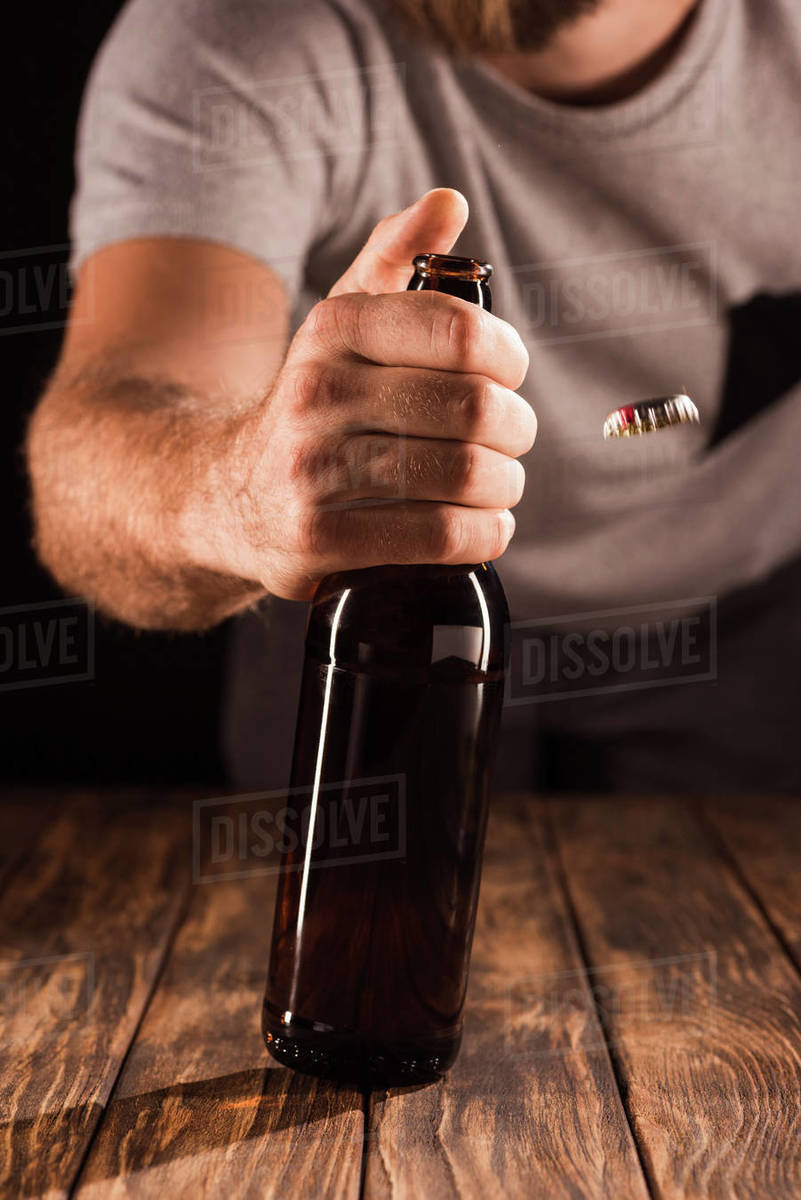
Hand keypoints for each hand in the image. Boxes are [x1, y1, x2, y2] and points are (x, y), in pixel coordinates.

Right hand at [226, 188, 535, 599]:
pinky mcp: (320, 541)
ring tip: (499, 485)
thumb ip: (393, 258)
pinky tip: (482, 527)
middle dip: (516, 429)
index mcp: (333, 331)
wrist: (227, 494)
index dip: (509, 358)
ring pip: (464, 475)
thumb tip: (447, 203)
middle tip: (510, 440)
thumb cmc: (315, 404)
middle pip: (474, 408)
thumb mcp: (340, 324)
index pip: (460, 331)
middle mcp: (317, 396)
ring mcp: (313, 473)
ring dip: (505, 486)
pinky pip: (441, 537)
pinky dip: (484, 535)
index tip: (508, 377)